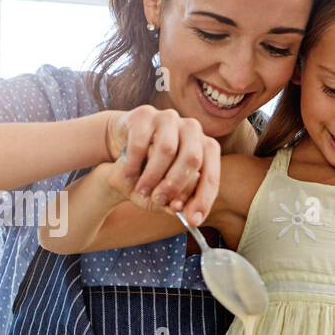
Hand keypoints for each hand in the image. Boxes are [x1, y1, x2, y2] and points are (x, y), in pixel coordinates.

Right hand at [104, 106, 220, 224]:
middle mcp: (192, 129)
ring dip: (152, 176)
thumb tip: (178, 209)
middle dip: (175, 186)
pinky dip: (134, 164)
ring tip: (141, 190)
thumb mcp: (163, 188)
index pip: (211, 175)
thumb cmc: (150, 169)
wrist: (124, 143)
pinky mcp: (144, 114)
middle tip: (159, 201)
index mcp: (205, 147)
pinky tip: (129, 175)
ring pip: (166, 149)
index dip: (203, 199)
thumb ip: (173, 200)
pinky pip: (141, 142)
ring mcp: (169, 118)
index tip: (191, 219)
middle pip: (192, 158)